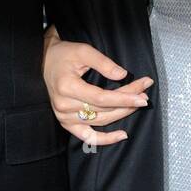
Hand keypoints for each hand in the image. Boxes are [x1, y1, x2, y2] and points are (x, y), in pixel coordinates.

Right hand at [42, 31, 152, 146]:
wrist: (45, 62)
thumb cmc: (64, 55)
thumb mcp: (83, 51)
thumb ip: (103, 63)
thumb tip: (122, 75)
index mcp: (67, 87)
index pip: (101, 98)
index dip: (124, 97)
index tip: (142, 93)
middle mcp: (64, 106)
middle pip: (103, 109)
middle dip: (127, 102)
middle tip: (145, 93)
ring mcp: (64, 117)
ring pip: (100, 121)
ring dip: (122, 114)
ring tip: (138, 104)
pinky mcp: (67, 123)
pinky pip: (87, 137)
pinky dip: (105, 139)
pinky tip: (122, 135)